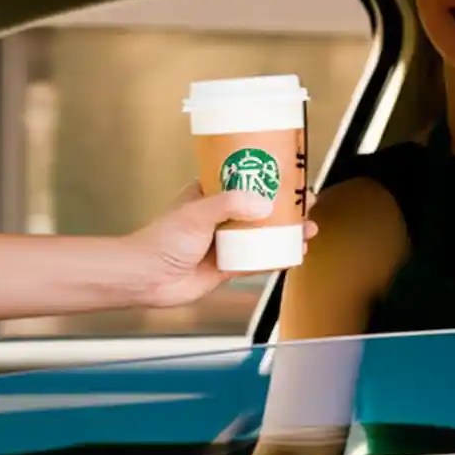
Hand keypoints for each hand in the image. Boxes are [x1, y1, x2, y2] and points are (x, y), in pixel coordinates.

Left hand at [128, 182, 317, 307]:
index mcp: (209, 194)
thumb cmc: (160, 241)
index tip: (290, 175)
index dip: (269, 177)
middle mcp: (219, 217)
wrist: (146, 278)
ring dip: (287, 231)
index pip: (244, 179)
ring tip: (309, 229)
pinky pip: (258, 260)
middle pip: (260, 207)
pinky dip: (277, 257)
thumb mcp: (196, 213)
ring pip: (263, 234)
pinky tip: (293, 254)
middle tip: (308, 203)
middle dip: (286, 205)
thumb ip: (229, 205)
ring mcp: (224, 242)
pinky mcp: (227, 266)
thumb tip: (263, 203)